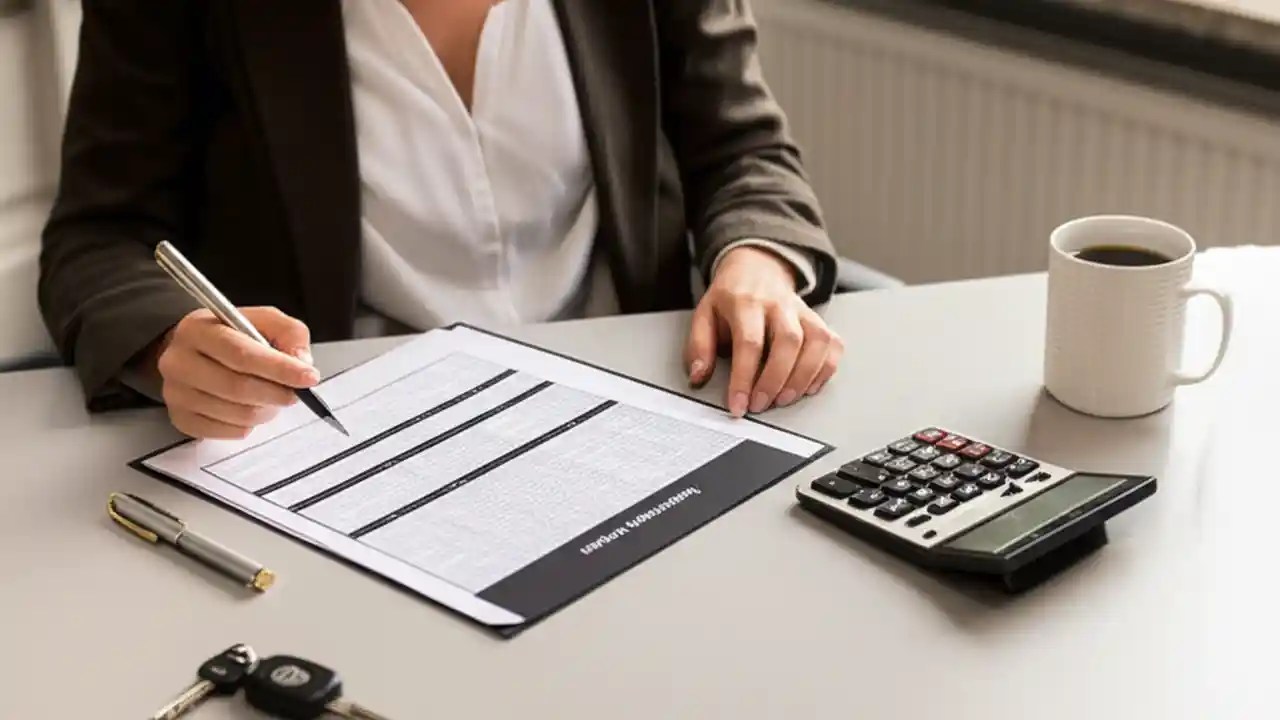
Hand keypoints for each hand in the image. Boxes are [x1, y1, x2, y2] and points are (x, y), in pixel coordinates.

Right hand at [149, 307, 318, 438]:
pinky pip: (228, 432)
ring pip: (237, 414)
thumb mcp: (262, 320)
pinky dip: (249, 424)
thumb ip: (288, 332)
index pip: (242, 354)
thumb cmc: (230, 336)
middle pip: (239, 388)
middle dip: (278, 393)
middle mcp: (179, 361)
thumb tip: (301, 361)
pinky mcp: (180, 418)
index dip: (280, 368)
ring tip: (271, 397)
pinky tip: (250, 407)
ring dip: (266, 410)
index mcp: (198, 329)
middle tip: (295, 392)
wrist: (192, 352)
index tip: (309, 377)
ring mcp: (176, 393)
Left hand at [685, 246, 844, 416]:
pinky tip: (808, 386)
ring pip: (816, 342)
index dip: (744, 378)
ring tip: (784, 400)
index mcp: (745, 302)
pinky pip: (833, 344)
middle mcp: (778, 304)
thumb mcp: (704, 314)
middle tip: (761, 405)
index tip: (738, 405)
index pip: (749, 342)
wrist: (757, 268)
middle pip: (788, 342)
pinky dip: (826, 369)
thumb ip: (698, 346)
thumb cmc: (730, 298)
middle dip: (775, 380)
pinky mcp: (818, 320)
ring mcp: (802, 311)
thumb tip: (698, 376)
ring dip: (803, 377)